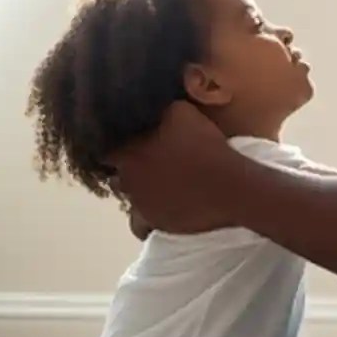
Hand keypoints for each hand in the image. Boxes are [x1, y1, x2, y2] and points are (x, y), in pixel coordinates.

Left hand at [109, 101, 239, 233]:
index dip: (119, 147)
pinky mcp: (158, 225)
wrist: (230, 188)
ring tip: (161, 186)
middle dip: (130, 170)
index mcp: (128, 156)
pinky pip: (143, 225)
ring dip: (141, 193)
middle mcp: (128, 184)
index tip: (132, 143)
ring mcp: (142, 208)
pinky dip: (150, 217)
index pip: (106, 153)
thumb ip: (159, 111)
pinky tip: (164, 207)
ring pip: (130, 201)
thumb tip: (153, 111)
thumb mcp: (182, 111)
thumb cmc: (204, 147)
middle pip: (117, 177)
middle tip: (150, 163)